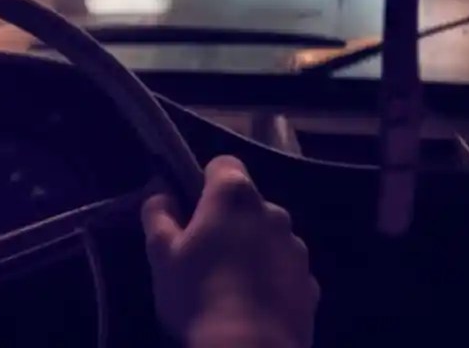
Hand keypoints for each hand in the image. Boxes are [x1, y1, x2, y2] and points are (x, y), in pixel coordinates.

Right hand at [142, 155, 318, 347]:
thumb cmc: (197, 295)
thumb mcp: (160, 254)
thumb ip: (158, 214)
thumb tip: (163, 194)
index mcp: (234, 196)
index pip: (224, 164)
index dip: (204, 181)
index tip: (190, 209)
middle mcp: (273, 212)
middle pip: (247, 202)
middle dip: (228, 218)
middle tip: (203, 252)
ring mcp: (297, 249)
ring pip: (268, 236)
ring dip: (252, 247)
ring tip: (229, 284)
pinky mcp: (311, 283)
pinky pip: (284, 268)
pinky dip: (271, 277)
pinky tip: (252, 304)